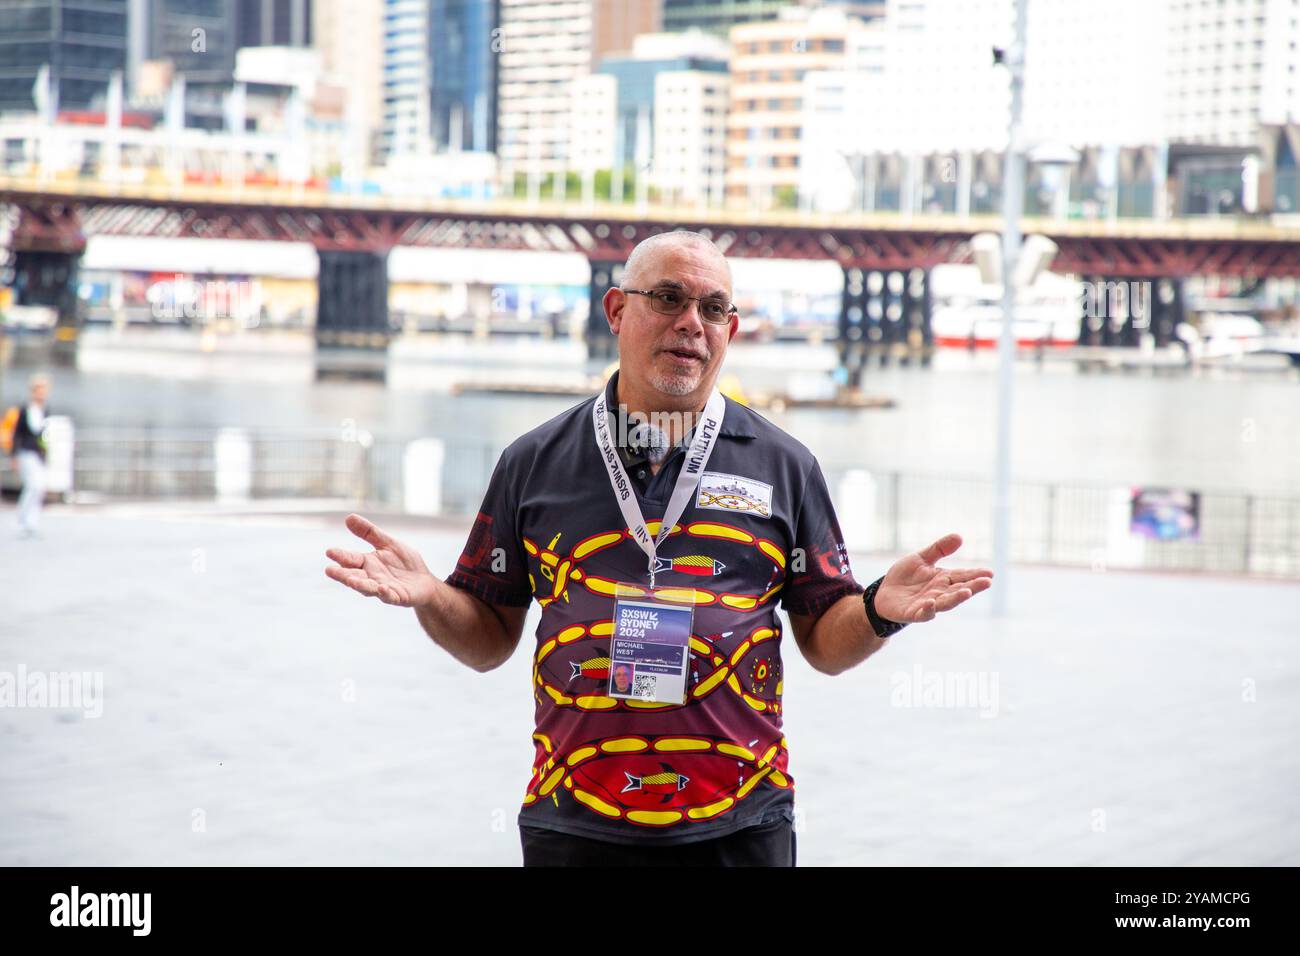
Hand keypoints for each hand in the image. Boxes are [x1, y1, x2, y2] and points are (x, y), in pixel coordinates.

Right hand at [324, 513, 438, 607]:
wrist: (424, 581)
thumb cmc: (404, 563)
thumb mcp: (388, 543)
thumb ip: (369, 532)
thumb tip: (348, 517)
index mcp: (368, 563)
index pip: (351, 559)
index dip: (341, 556)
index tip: (329, 551)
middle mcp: (371, 577)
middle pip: (354, 576)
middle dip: (342, 574)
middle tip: (329, 570)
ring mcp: (383, 588)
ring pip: (368, 588)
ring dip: (359, 585)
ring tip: (350, 580)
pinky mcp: (397, 597)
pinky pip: (389, 596)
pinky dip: (384, 593)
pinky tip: (381, 588)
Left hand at [874, 533, 992, 623]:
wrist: (883, 594)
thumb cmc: (905, 577)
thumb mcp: (921, 558)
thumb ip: (939, 549)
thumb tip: (959, 536)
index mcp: (943, 579)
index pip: (962, 576)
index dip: (976, 575)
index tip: (990, 573)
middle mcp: (939, 593)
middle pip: (958, 590)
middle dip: (973, 587)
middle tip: (987, 582)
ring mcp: (927, 604)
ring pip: (945, 603)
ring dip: (956, 598)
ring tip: (967, 592)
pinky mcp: (912, 613)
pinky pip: (922, 613)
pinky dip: (928, 610)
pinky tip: (931, 603)